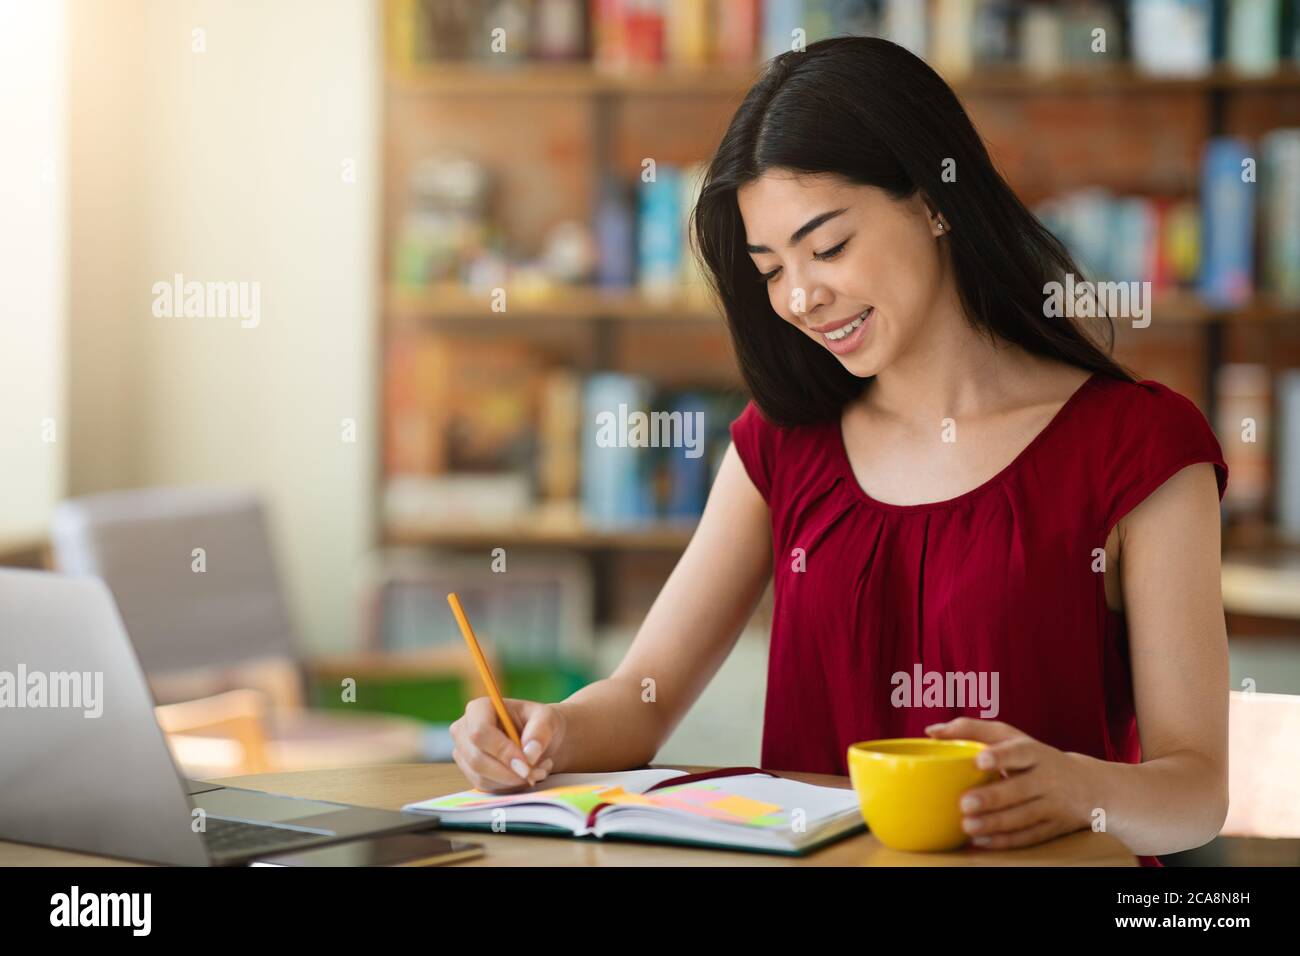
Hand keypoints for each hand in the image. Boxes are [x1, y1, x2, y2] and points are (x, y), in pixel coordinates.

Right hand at [450, 697, 567, 792]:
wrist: (538, 737)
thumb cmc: (540, 722)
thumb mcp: (547, 718)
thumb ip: (540, 731)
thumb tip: (529, 755)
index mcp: (479, 708)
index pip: (479, 732)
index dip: (502, 751)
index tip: (526, 764)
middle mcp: (464, 729)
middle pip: (477, 759)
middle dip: (510, 772)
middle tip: (538, 772)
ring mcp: (463, 752)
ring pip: (482, 777)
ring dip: (513, 780)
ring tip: (538, 770)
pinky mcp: (470, 772)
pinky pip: (486, 786)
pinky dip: (510, 786)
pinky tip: (526, 775)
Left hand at [925, 717, 1095, 849]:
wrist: (1086, 784)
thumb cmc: (1032, 756)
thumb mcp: (1011, 737)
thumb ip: (972, 731)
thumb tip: (931, 730)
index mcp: (1032, 751)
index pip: (1018, 752)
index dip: (1000, 756)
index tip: (980, 761)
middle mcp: (1045, 777)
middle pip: (1019, 789)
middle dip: (992, 798)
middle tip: (964, 803)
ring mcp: (1051, 804)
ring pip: (1023, 816)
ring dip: (994, 823)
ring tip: (968, 826)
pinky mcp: (1053, 826)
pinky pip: (1029, 835)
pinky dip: (1005, 840)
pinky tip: (982, 841)